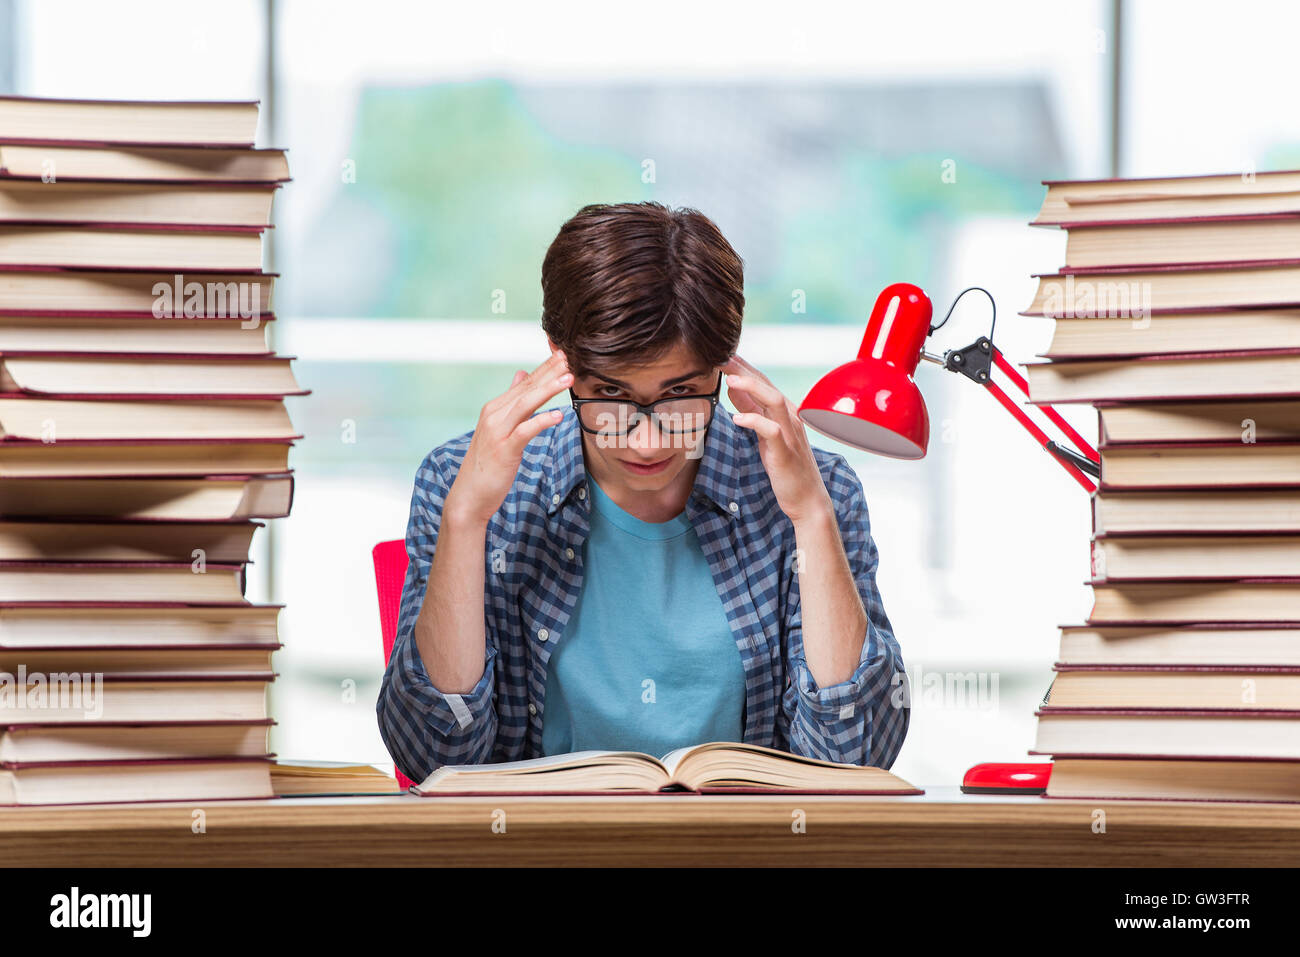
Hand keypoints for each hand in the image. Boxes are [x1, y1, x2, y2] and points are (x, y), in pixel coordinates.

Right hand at [446, 349, 572, 524]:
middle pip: (526, 388)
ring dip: (549, 389)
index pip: (524, 383)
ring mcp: (498, 431)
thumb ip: (511, 401)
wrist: (470, 494)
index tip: (562, 354)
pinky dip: (541, 421)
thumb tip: (521, 374)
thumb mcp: (498, 427)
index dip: (544, 368)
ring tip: (569, 378)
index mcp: (495, 408)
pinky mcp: (504, 449)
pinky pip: (525, 431)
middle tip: (569, 356)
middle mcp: (494, 415)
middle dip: (549, 371)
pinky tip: (558, 415)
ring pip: (526, 403)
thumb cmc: (488, 462)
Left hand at [723, 354, 833, 525]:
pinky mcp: (786, 452)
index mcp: (785, 412)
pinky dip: (754, 421)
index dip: (743, 367)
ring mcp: (790, 433)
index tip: (722, 355)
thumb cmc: (785, 467)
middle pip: (767, 384)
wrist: (807, 499)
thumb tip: (734, 389)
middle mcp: (791, 417)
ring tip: (728, 380)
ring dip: (751, 387)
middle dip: (743, 369)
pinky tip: (737, 419)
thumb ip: (752, 411)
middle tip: (720, 356)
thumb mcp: (766, 435)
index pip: (764, 381)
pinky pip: (771, 431)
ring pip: (773, 400)